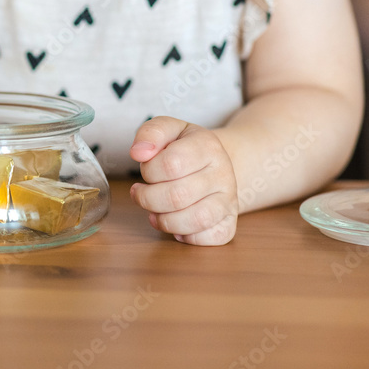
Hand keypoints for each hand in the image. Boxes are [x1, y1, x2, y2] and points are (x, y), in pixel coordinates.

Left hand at [128, 117, 238, 245]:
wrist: (216, 164)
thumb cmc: (185, 148)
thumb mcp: (169, 130)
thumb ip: (150, 133)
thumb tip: (138, 152)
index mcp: (208, 146)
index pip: (171, 164)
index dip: (149, 171)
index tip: (146, 171)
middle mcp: (224, 174)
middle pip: (177, 196)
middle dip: (148, 198)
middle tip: (142, 193)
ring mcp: (229, 201)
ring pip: (194, 220)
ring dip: (163, 220)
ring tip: (154, 212)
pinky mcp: (229, 224)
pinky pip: (208, 239)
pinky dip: (186, 237)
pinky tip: (176, 224)